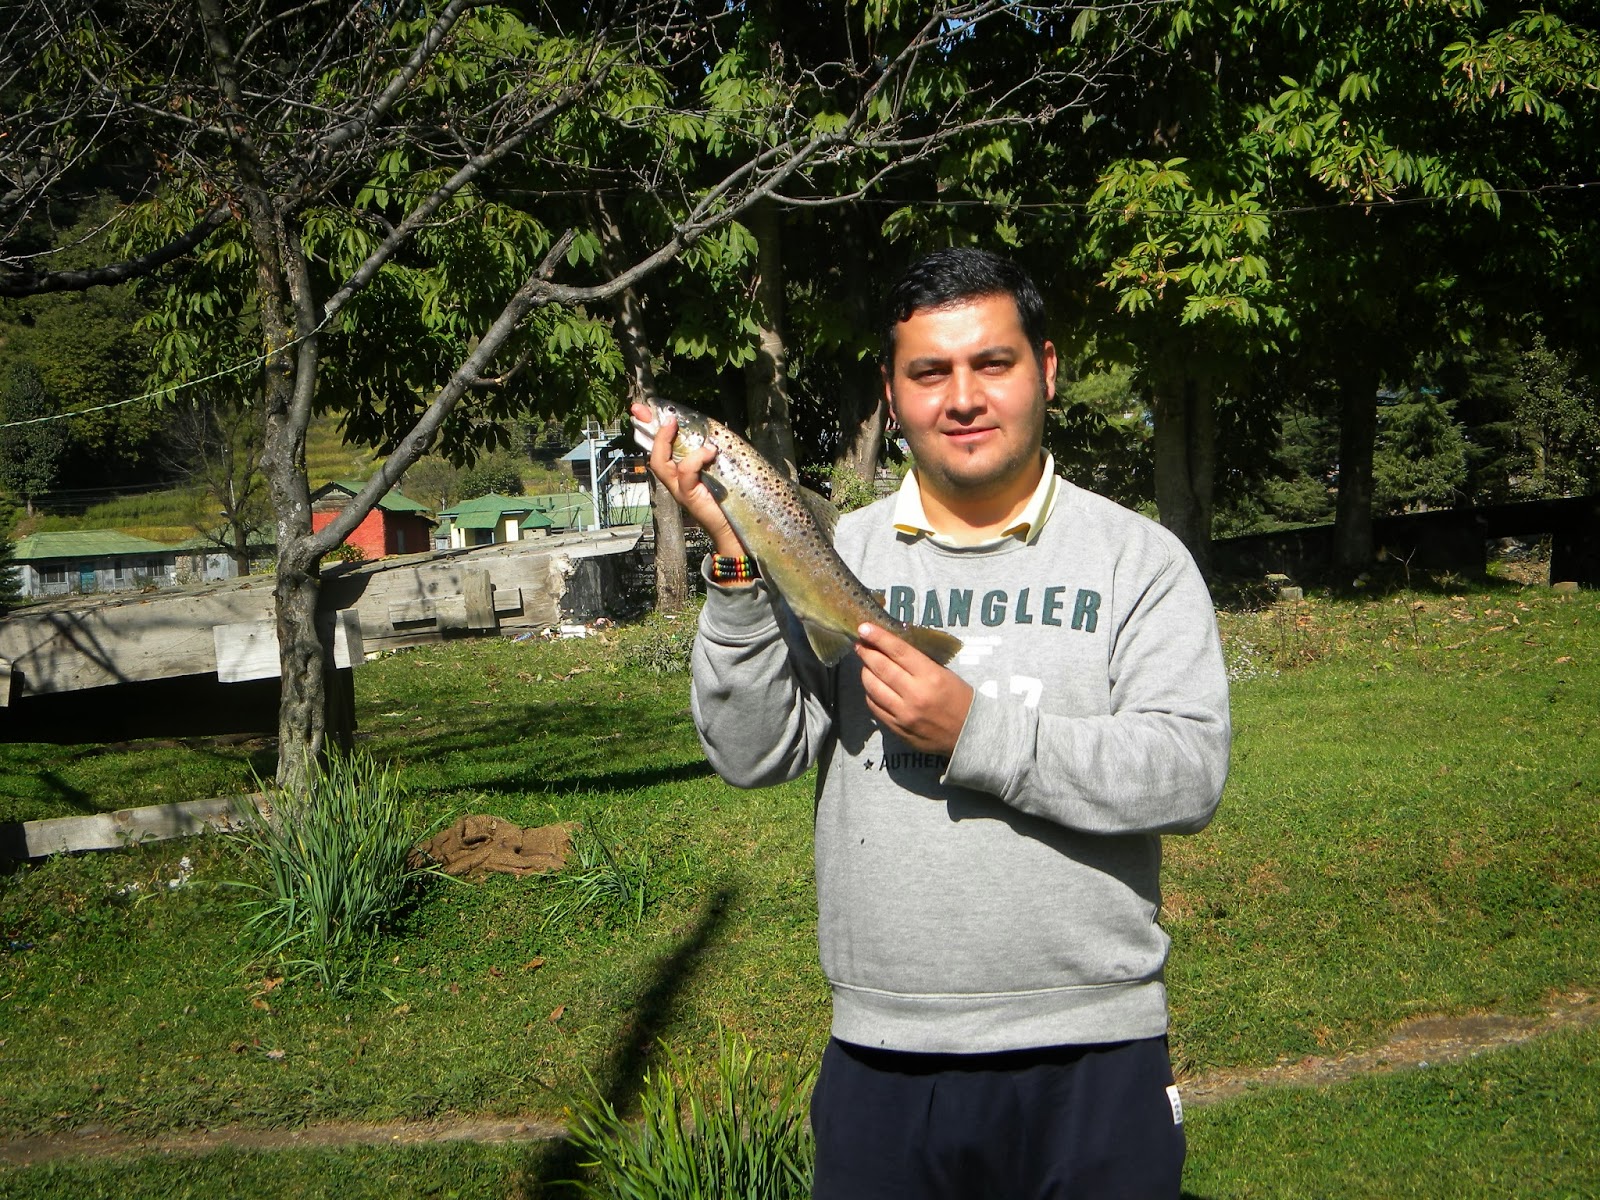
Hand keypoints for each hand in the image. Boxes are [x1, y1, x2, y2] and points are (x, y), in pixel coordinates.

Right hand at [630, 402, 743, 555]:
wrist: (737, 528)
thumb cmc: (731, 497)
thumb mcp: (720, 466)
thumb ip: (711, 450)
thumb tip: (713, 431)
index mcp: (682, 470)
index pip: (661, 446)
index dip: (650, 427)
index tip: (641, 407)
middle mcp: (676, 480)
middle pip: (654, 455)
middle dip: (649, 430)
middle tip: (647, 411)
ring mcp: (680, 489)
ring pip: (660, 464)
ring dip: (665, 441)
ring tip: (674, 424)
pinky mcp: (690, 497)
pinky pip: (685, 474)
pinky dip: (695, 459)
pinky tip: (709, 452)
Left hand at [854, 622, 972, 755]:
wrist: (970, 734)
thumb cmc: (961, 699)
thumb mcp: (946, 674)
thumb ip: (919, 663)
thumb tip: (892, 650)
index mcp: (930, 676)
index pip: (898, 651)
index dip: (879, 637)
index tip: (864, 628)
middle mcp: (914, 694)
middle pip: (881, 668)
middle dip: (866, 652)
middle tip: (859, 644)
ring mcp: (903, 713)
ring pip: (873, 688)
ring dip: (865, 672)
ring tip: (865, 664)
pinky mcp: (897, 728)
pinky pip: (875, 707)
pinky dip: (870, 694)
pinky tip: (872, 687)